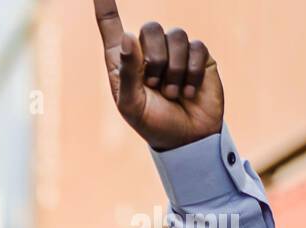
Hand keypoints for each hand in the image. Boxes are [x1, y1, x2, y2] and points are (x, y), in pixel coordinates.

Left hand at [92, 0, 223, 150]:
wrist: (187, 138)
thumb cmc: (152, 123)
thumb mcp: (131, 104)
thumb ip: (127, 72)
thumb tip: (127, 36)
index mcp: (123, 62)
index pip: (112, 27)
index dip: (106, 7)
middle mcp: (147, 52)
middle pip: (151, 28)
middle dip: (155, 59)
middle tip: (156, 86)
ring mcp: (175, 52)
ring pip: (176, 36)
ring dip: (175, 70)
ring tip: (172, 93)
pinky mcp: (199, 56)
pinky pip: (197, 47)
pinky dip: (192, 72)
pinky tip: (189, 91)